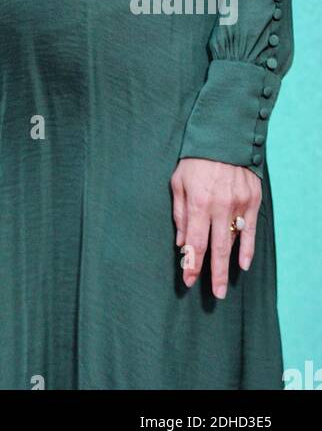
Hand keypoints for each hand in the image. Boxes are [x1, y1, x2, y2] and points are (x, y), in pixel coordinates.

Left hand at [170, 157, 261, 297]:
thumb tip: (181, 242)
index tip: (188, 280)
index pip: (195, 242)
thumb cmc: (195, 160)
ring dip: (229, 265)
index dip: (191, 264)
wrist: (225, 136)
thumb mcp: (178, 182)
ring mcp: (238, 204)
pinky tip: (243, 264)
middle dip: (213, 274)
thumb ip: (180, 213)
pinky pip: (250, 229)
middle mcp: (220, 207)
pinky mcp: (252, 200)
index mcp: (198, 203)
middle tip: (214, 295)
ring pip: (233, 241)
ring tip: (224, 285)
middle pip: (217, 248)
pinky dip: (247, 248)